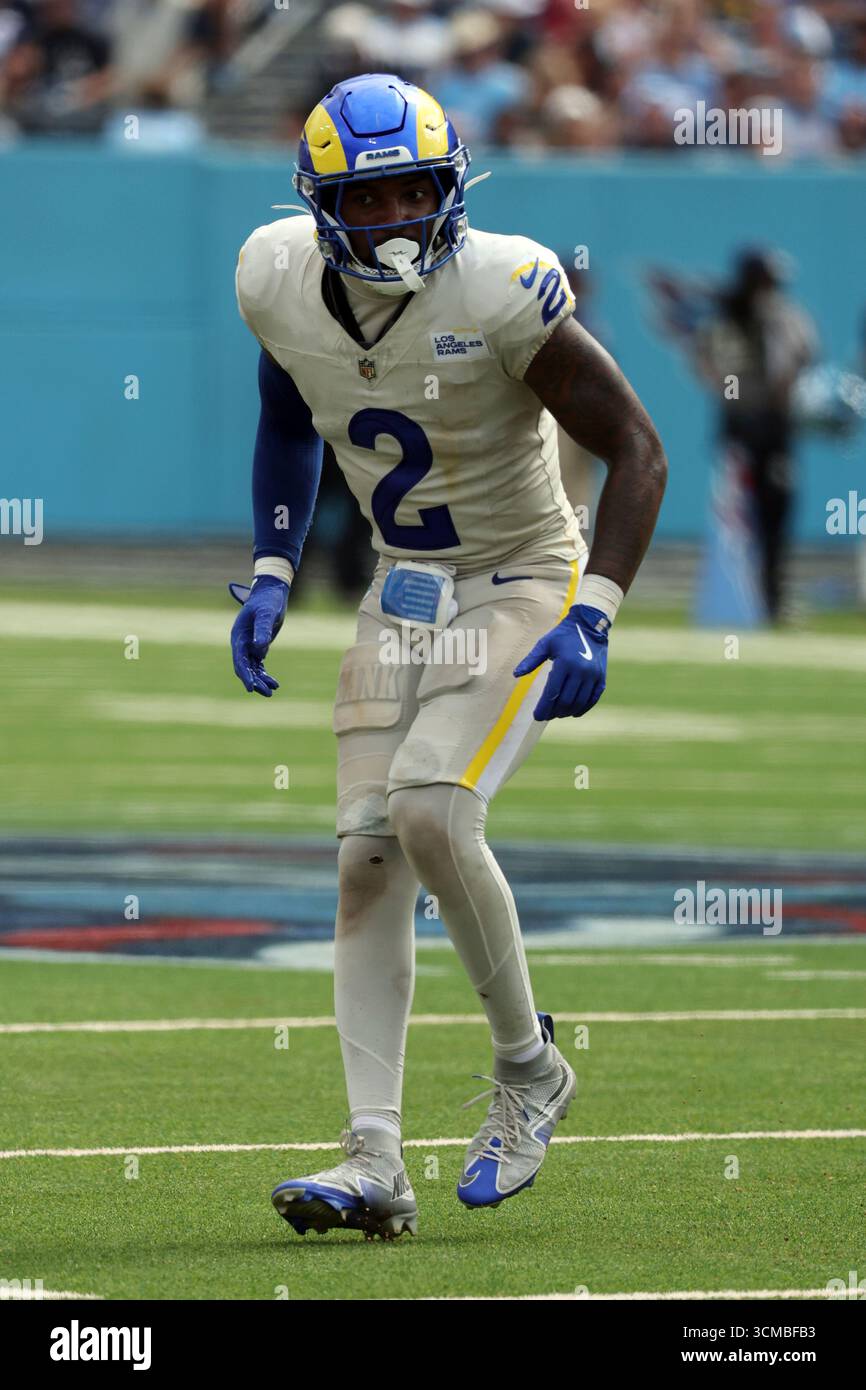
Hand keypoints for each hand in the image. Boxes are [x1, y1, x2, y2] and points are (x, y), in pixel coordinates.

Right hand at [229, 575, 288, 695]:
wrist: (271, 593)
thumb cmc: (268, 601)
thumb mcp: (266, 613)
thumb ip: (263, 629)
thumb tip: (259, 647)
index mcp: (239, 636)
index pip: (239, 659)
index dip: (245, 674)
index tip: (251, 688)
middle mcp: (241, 642)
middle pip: (244, 667)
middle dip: (254, 681)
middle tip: (267, 693)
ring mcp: (249, 645)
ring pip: (252, 668)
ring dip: (260, 680)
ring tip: (272, 691)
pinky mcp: (258, 646)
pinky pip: (259, 664)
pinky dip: (265, 674)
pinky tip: (274, 683)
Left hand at [513, 603, 608, 719]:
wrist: (590, 626)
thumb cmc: (563, 635)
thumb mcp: (545, 644)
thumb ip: (531, 660)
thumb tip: (515, 674)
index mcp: (565, 663)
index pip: (552, 693)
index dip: (544, 707)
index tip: (536, 716)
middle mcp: (581, 671)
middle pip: (565, 701)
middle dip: (553, 712)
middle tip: (545, 716)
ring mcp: (593, 676)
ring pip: (579, 702)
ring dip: (567, 712)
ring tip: (557, 714)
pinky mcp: (601, 678)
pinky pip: (593, 699)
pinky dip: (583, 708)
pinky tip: (574, 712)